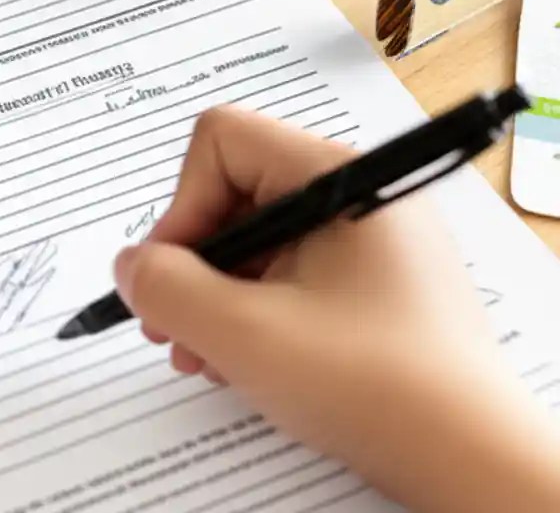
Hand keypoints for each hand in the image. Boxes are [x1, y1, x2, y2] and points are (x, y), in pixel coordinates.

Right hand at [114, 105, 559, 512]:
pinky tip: (242, 362)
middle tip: (170, 324)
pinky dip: (254, 314)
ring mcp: (371, 243)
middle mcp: (358, 197)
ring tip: (204, 356)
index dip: (181, 206)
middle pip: (235, 195)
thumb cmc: (377, 388)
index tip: (172, 275)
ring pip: (259, 243)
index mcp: (338, 180)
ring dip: (216, 297)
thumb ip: (165, 288)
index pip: (223, 142)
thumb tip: (131, 266)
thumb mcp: (242, 334)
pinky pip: (292, 277)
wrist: (470, 459)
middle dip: (192, 264)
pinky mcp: (375, 286)